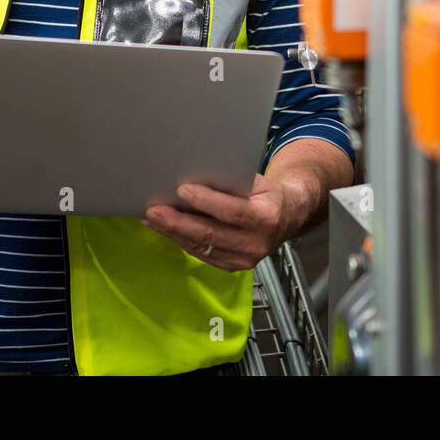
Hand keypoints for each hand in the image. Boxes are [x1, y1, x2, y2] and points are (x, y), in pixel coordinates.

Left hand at [141, 173, 304, 271]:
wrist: (288, 217)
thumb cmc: (270, 194)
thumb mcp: (259, 182)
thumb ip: (233, 181)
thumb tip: (197, 173)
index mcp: (266, 218)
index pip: (231, 211)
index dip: (206, 201)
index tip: (182, 190)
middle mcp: (256, 243)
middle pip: (210, 234)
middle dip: (178, 222)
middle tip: (154, 211)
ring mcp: (244, 259)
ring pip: (201, 246)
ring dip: (172, 233)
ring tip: (152, 219)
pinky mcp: (233, 266)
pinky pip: (202, 254)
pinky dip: (180, 241)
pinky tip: (165, 229)